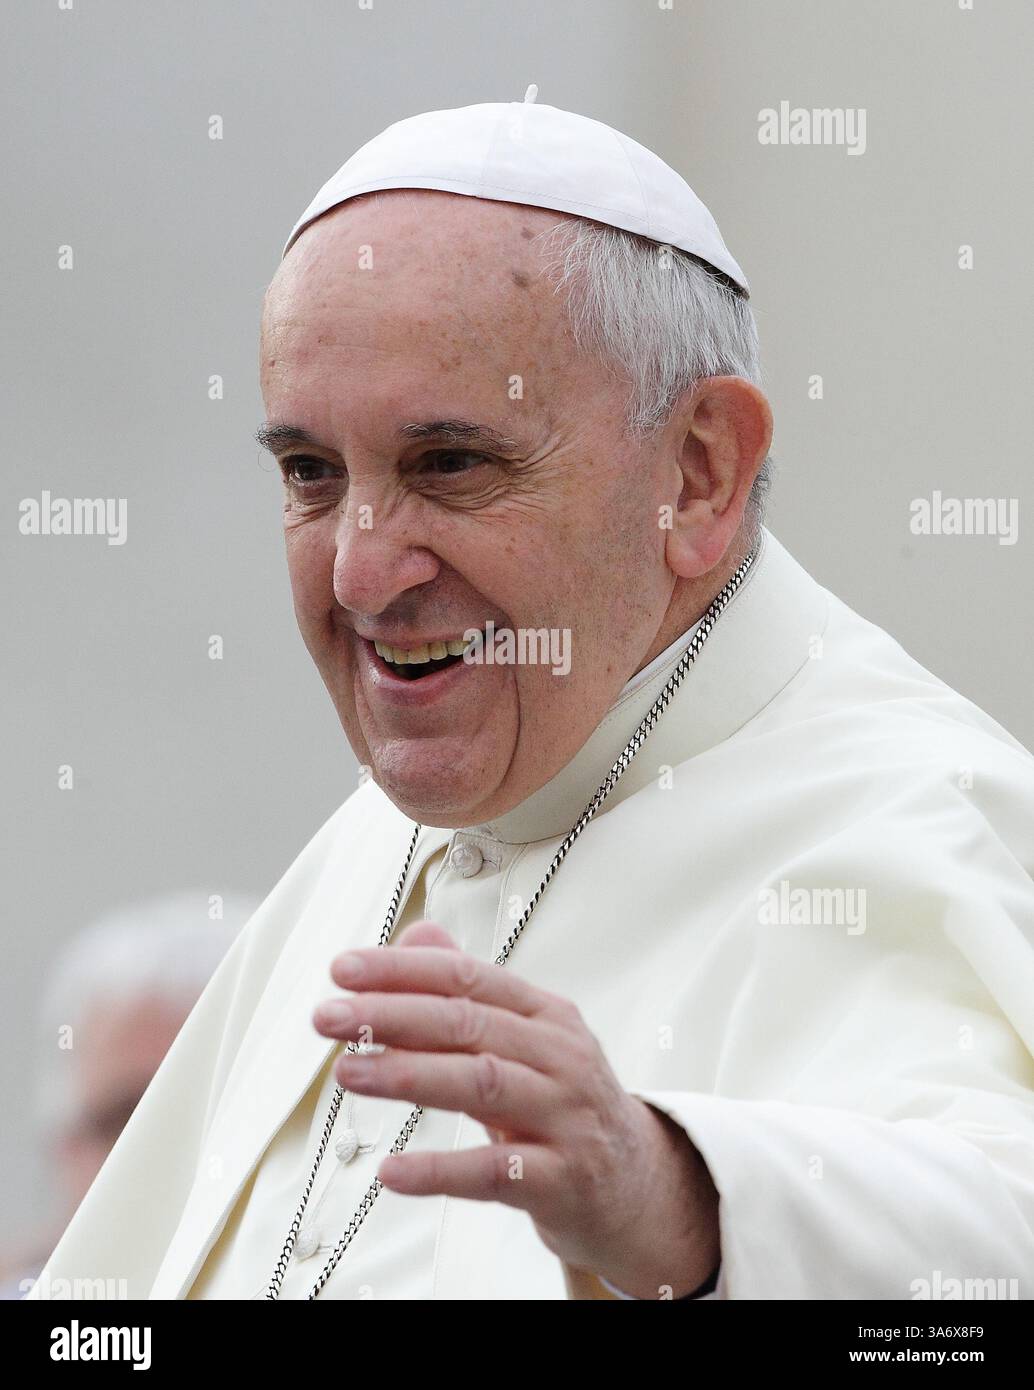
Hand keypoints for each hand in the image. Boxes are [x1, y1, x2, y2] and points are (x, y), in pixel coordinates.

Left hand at [313, 921, 719, 1298]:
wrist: (636, 1185)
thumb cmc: (563, 1103)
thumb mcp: (524, 1040)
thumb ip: (469, 992)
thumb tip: (415, 936)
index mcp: (546, 1014)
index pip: (468, 978)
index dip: (402, 970)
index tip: (342, 968)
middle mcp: (560, 1056)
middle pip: (468, 1023)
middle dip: (390, 1014)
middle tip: (327, 1016)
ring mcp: (566, 1117)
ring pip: (481, 1084)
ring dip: (407, 1074)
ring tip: (347, 1071)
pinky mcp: (563, 1180)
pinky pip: (495, 1171)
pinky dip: (439, 1170)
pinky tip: (390, 1171)